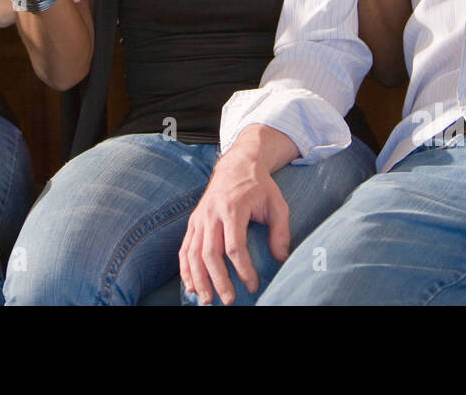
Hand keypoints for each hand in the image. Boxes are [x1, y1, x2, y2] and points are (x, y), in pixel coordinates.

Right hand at [178, 149, 290, 304]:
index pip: (234, 246)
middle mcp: (212, 214)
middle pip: (210, 253)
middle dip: (218, 280)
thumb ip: (280, 232)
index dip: (242, 269)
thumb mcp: (277, 204)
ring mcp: (199, 218)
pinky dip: (185, 268)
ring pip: (193, 253)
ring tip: (206, 299)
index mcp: (232, 208)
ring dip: (198, 279)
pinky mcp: (193, 221)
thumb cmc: (259, 186)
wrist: (236, 165)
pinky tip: (190, 285)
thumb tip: (281, 259)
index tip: (252, 284)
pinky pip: (184, 248)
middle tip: (229, 300)